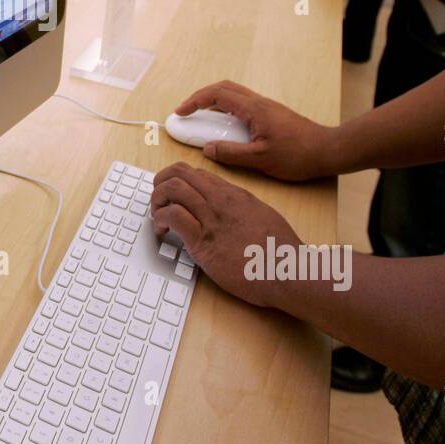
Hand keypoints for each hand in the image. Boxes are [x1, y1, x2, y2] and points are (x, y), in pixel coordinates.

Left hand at [149, 162, 301, 305]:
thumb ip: (241, 208)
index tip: (173, 195)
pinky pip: (173, 216)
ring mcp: (211, 218)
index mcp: (234, 194)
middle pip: (179, 173)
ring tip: (158, 216)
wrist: (288, 271)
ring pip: (172, 189)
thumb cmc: (280, 250)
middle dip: (160, 183)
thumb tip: (227, 209)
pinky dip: (160, 219)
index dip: (178, 180)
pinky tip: (163, 231)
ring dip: (156, 200)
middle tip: (158, 200)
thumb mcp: (262, 215)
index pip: (197, 173)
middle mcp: (220, 200)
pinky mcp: (204, 241)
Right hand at [175, 80, 335, 180]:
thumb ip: (231, 153)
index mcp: (253, 109)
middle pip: (224, 88)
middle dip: (201, 96)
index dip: (195, 101)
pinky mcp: (272, 114)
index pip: (217, 95)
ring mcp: (266, 107)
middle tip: (187, 111)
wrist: (328, 150)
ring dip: (214, 101)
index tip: (181, 112)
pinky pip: (243, 104)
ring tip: (202, 118)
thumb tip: (208, 148)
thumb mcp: (260, 159)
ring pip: (234, 94)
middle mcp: (259, 103)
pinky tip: (225, 126)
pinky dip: (227, 109)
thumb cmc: (297, 155)